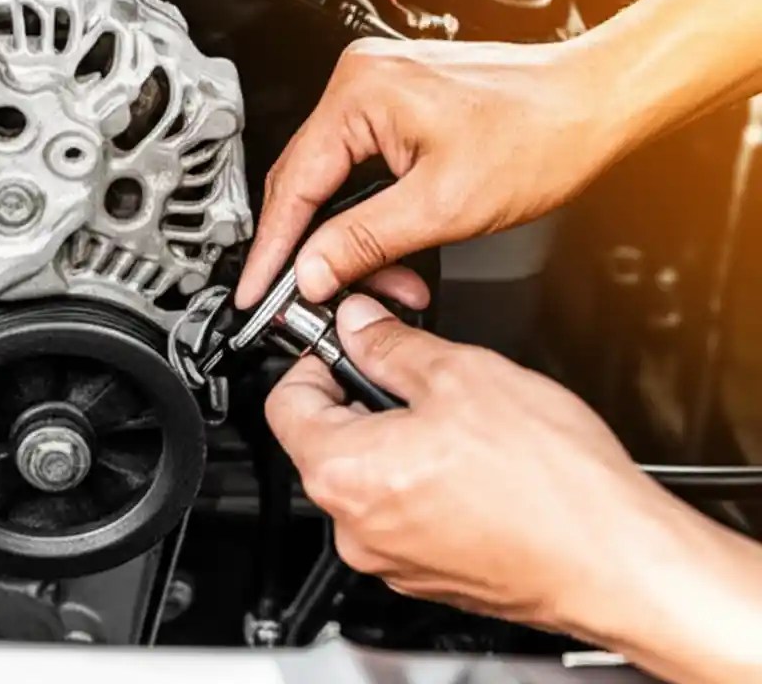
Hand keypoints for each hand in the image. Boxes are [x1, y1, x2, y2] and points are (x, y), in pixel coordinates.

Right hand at [237, 37, 622, 307]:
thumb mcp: (441, 207)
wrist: (597, 106)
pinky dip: (375, 218)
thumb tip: (309, 273)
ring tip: (385, 285)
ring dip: (356, 242)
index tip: (256, 292)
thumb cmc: (541, 134)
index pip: (293, 186)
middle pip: (310, 185)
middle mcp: (361, 83)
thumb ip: (362, 243)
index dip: (272, 250)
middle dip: (319, 253)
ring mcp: (379, 92)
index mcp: (360, 94)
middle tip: (318, 302)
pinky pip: (365, 172)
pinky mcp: (399, 109)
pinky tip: (394, 253)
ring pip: (340, 185)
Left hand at [265, 295, 708, 637]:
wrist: (615, 561)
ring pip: (369, 478)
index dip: (313, 360)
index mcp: (343, 472)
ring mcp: (388, 557)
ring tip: (462, 425)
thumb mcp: (463, 375)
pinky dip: (425, 483)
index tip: (345, 343)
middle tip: (417, 376)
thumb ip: (391, 345)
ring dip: (399, 442)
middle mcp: (353, 526)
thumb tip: (358, 325)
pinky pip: (402, 513)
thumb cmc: (550, 484)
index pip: (283, 401)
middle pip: (325, 441)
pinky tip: (477, 468)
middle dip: (364, 400)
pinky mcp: (425, 574)